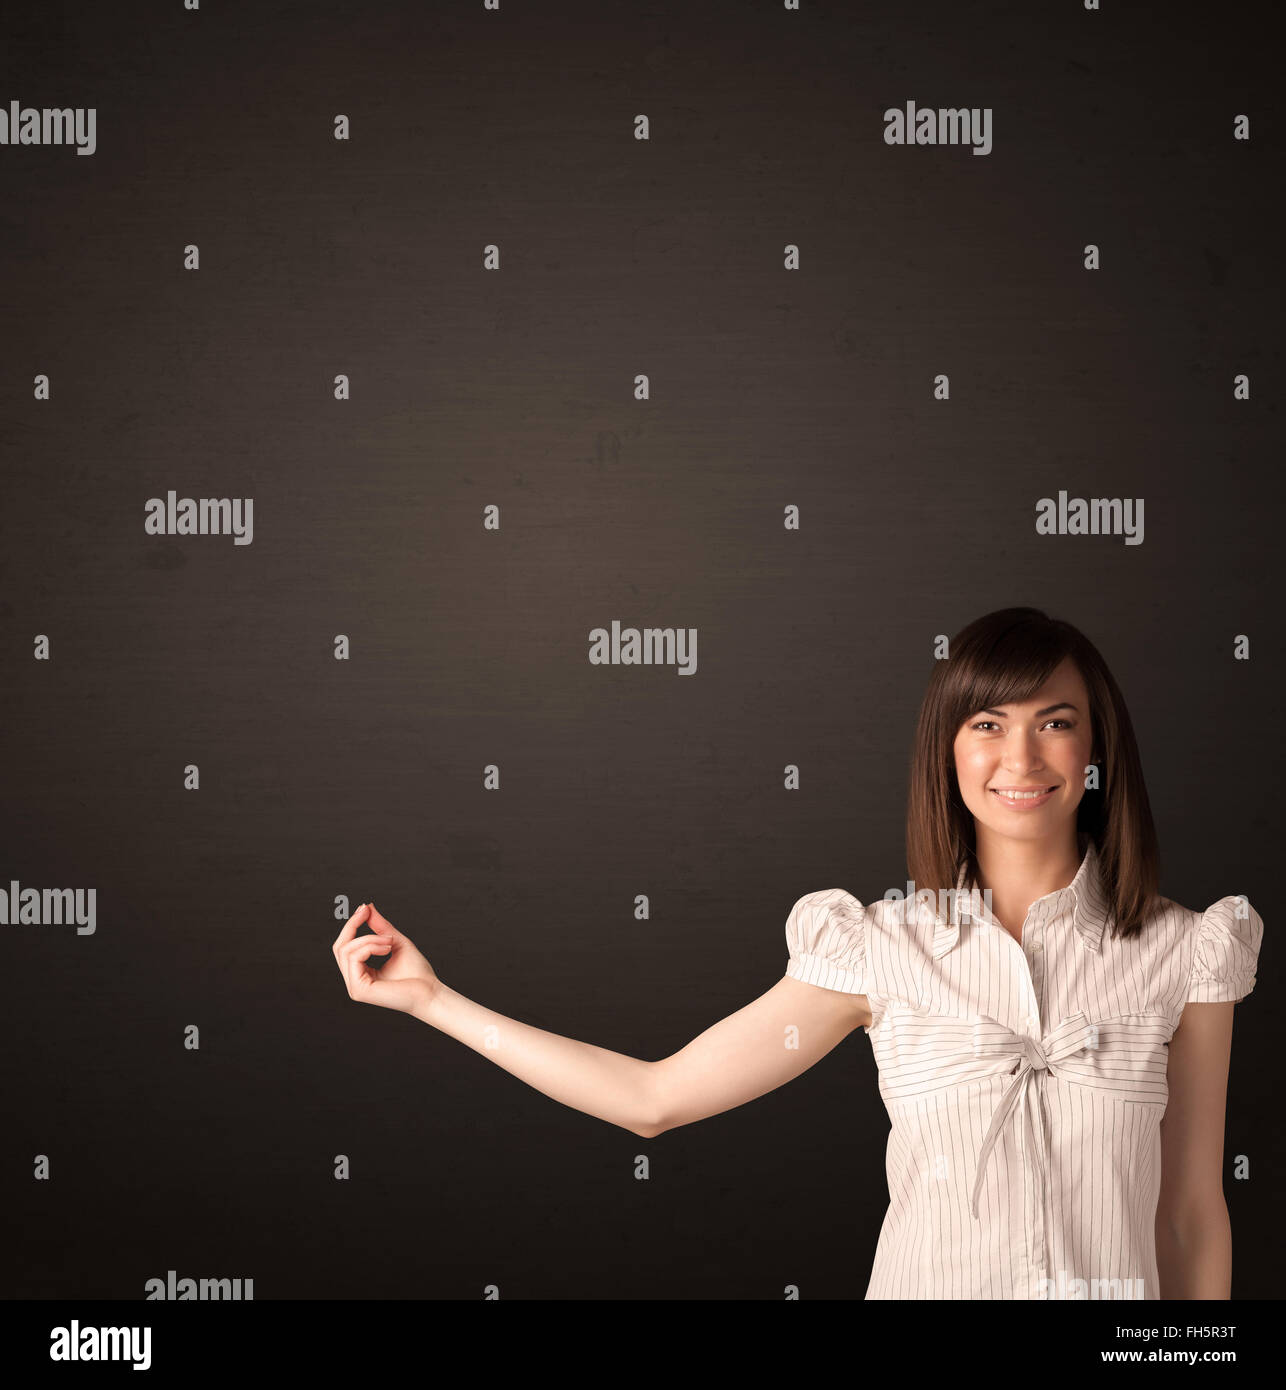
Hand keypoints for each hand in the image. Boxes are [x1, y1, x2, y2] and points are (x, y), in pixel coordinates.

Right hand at [332, 902, 440, 1016]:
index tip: (364, 908)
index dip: (351, 925)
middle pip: (339, 947)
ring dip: (369, 939)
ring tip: (390, 942)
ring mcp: (354, 987)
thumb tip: (367, 907)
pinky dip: (370, 947)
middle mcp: (354, 980)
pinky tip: (387, 949)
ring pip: (346, 950)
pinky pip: (354, 958)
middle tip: (366, 913)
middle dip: (352, 926)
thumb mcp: (395, 942)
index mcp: (361, 972)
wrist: (430, 992)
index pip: (345, 946)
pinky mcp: (359, 990)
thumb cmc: (417, 972)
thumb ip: (380, 927)